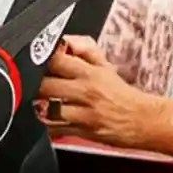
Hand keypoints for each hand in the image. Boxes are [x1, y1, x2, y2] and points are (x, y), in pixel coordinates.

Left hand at [34, 35, 160, 149]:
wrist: (142, 120)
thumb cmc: (122, 94)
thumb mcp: (105, 66)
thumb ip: (85, 50)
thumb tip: (66, 40)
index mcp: (89, 72)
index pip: (56, 60)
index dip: (41, 60)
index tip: (35, 61)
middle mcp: (85, 92)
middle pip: (45, 85)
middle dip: (34, 84)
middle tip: (30, 83)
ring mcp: (82, 114)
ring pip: (47, 109)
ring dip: (37, 106)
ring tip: (36, 101)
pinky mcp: (80, 132)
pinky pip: (54, 129)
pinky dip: (45, 125)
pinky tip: (44, 119)